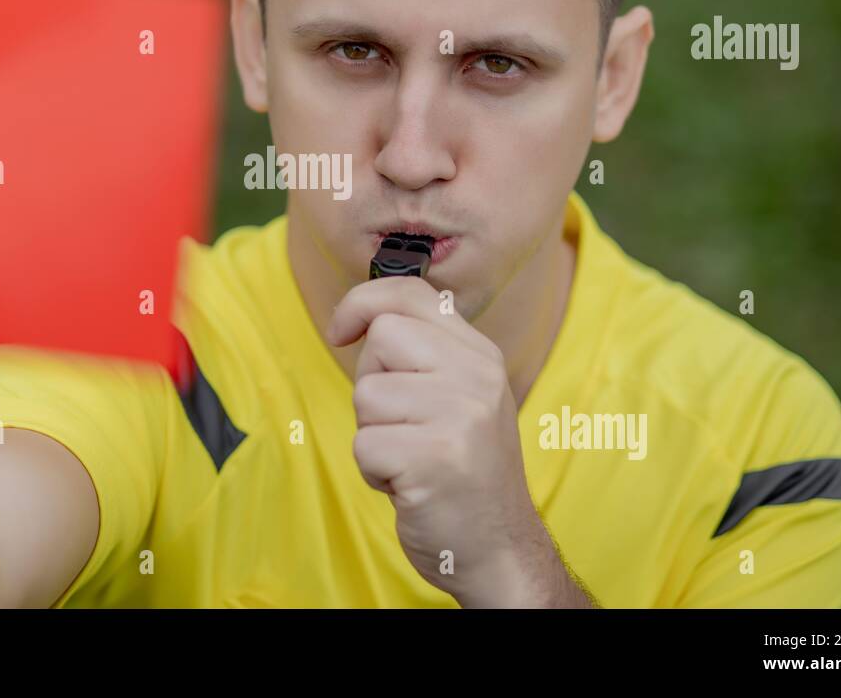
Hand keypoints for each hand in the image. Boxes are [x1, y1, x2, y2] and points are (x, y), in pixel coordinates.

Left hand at [326, 275, 588, 606]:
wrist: (499, 547)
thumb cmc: (462, 471)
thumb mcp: (460, 397)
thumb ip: (423, 354)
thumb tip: (360, 316)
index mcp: (480, 356)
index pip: (411, 293)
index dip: (362, 302)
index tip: (341, 331)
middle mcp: (476, 377)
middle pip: (381, 339)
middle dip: (373, 384)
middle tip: (404, 424)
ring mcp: (460, 415)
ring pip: (366, 395)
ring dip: (375, 435)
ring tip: (412, 458)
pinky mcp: (435, 457)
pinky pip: (364, 445)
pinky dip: (374, 471)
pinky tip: (409, 484)